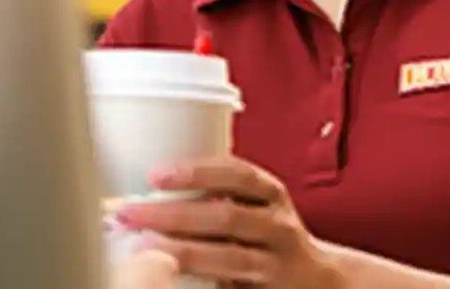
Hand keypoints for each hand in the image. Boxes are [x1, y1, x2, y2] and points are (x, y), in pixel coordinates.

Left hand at [117, 157, 345, 287]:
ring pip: (229, 258)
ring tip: (142, 249)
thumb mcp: (256, 206)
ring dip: (183, 252)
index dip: (197, 171)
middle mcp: (278, 227)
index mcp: (272, 196)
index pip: (239, 174)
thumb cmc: (269, 237)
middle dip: (174, 214)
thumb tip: (148, 193)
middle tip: (129, 213)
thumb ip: (217, 196)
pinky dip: (200, 285)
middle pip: (227, 217)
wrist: (319, 282)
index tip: (155, 175)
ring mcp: (275, 265)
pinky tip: (169, 282)